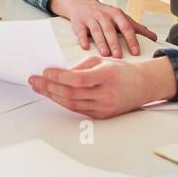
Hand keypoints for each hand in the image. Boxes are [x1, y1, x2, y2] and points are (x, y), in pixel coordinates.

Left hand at [29, 56, 176, 118]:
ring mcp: (104, 107)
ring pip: (72, 104)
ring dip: (53, 95)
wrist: (144, 86)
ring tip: (39, 87)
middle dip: (49, 87)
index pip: (78, 79)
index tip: (45, 72)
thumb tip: (61, 73)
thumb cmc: (123, 71)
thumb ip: (81, 66)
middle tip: (34, 81)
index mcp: (107, 76)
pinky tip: (54, 95)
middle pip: (71, 94)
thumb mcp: (104, 61)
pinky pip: (78, 109)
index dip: (59, 77)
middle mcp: (105, 94)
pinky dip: (64, 102)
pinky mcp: (102, 115)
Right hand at [49, 0, 157, 56]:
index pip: (126, 27)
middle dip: (115, 43)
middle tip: (119, 56)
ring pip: (96, 30)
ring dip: (100, 42)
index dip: (131, 40)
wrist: (82, 3)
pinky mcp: (78, 23)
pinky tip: (85, 47)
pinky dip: (82, 39)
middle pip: (110, 29)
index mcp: (116, 14)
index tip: (136, 52)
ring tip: (105, 54)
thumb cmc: (105, 14)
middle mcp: (104, 15)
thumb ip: (136, 27)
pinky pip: (80, 31)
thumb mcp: (121, 17)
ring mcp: (90, 18)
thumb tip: (154, 37)